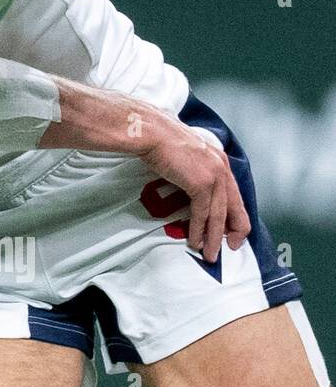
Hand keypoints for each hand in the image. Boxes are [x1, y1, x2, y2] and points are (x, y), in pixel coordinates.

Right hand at [136, 116, 250, 263]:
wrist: (150, 132)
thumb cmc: (159, 140)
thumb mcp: (185, 156)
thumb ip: (193, 170)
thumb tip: (188, 186)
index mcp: (220, 161)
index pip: (234, 196)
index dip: (235, 217)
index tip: (232, 233)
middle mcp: (222, 169)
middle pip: (234, 208)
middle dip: (233, 232)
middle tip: (230, 249)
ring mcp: (213, 176)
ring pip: (218, 215)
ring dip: (213, 238)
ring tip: (209, 254)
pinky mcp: (201, 183)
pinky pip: (202, 214)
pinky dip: (199, 230)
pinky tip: (195, 242)